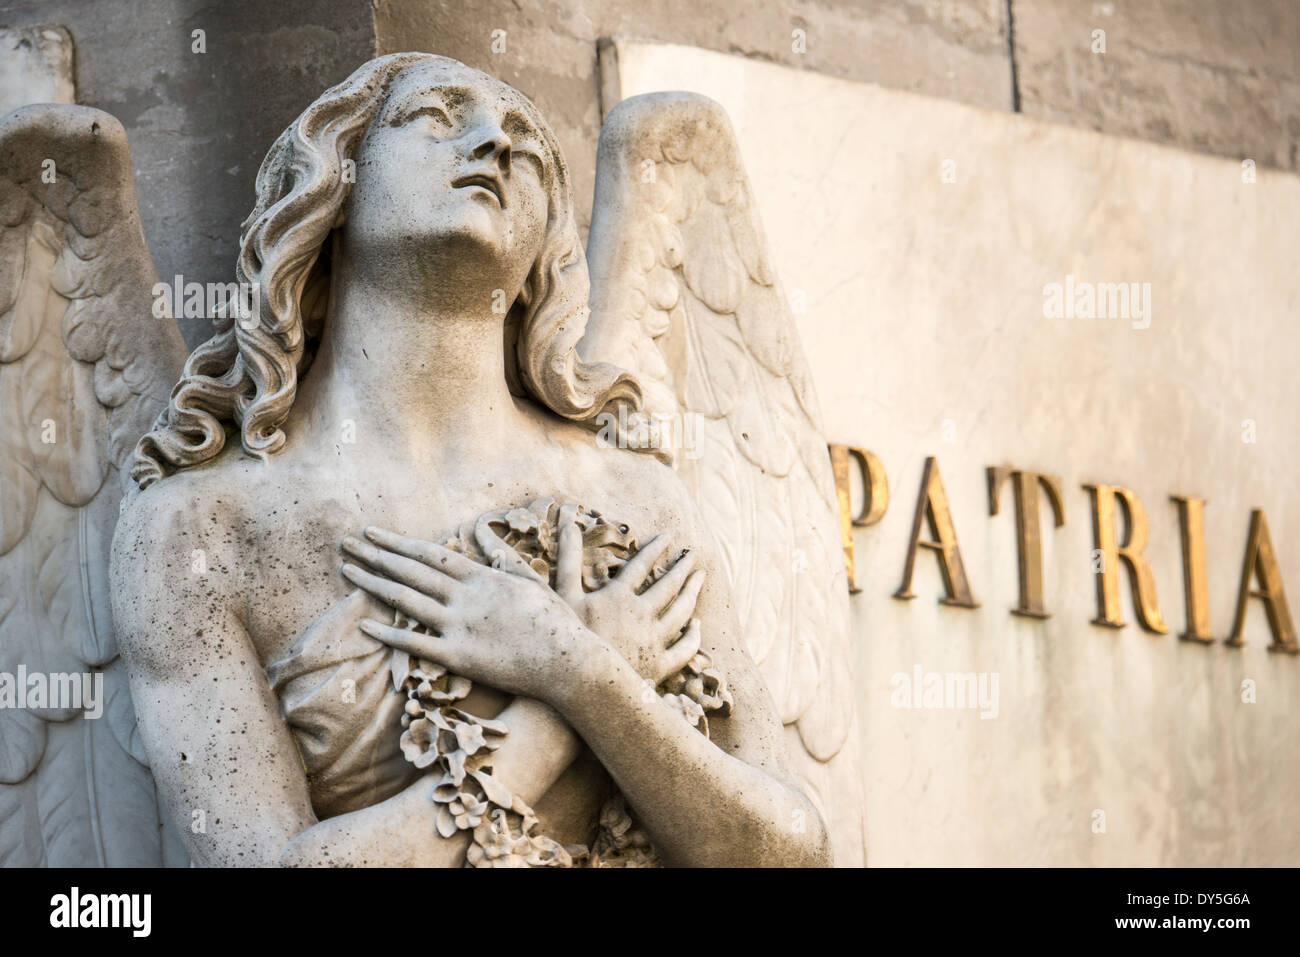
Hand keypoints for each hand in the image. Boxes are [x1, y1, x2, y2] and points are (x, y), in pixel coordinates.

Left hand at [340, 521, 593, 704]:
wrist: (567, 661)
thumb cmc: (555, 621)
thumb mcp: (530, 581)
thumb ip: (503, 557)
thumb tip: (483, 533)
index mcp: (482, 577)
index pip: (430, 555)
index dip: (398, 543)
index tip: (372, 533)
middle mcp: (466, 597)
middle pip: (410, 572)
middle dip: (375, 556)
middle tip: (346, 544)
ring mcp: (460, 626)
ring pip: (406, 601)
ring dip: (373, 585)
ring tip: (348, 572)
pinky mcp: (459, 657)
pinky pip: (415, 643)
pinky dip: (388, 633)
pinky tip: (364, 624)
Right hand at [554, 520, 704, 683]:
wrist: (575, 686)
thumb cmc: (564, 640)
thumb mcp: (562, 596)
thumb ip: (568, 559)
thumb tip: (568, 524)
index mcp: (619, 596)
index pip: (642, 564)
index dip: (655, 547)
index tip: (668, 536)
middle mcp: (642, 615)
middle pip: (670, 585)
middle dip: (683, 567)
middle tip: (693, 555)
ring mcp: (653, 641)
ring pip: (683, 612)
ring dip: (693, 592)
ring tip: (700, 578)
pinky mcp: (659, 667)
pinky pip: (685, 649)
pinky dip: (693, 636)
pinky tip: (697, 625)